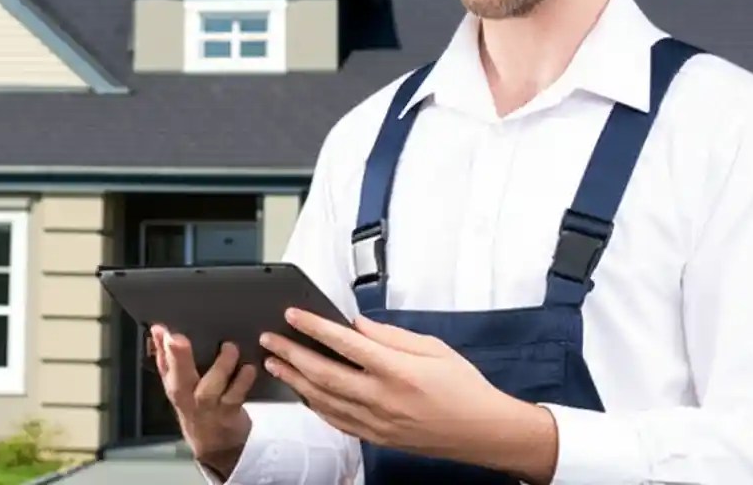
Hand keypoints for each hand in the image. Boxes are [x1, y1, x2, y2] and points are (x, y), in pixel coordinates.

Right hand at [151, 324, 256, 476]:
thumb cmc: (194, 406)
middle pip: (179, 377)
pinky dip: (243, 380)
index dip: (163, 348)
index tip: (162, 329)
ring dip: (220, 366)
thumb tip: (158, 329)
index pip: (164, 365)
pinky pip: (236, 395)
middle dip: (178, 357)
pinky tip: (249, 367)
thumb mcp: (177, 386)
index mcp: (174, 386)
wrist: (213, 445)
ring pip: (211, 386)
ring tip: (229, 347)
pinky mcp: (230, 412)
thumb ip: (168, 357)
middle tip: (178, 339)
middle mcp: (188, 396)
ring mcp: (209, 406)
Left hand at [259, 310, 557, 482]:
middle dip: (290, 354)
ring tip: (274, 364)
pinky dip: (314, 406)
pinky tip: (302, 393)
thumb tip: (356, 324)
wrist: (484, 432)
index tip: (291, 314)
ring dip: (294, 381)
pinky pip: (336, 421)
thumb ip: (390, 335)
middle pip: (324, 374)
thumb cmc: (463, 387)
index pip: (344, 344)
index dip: (313, 327)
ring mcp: (377, 422)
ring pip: (323, 400)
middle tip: (268, 340)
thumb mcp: (433, 348)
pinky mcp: (377, 438)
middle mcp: (382, 398)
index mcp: (396, 370)